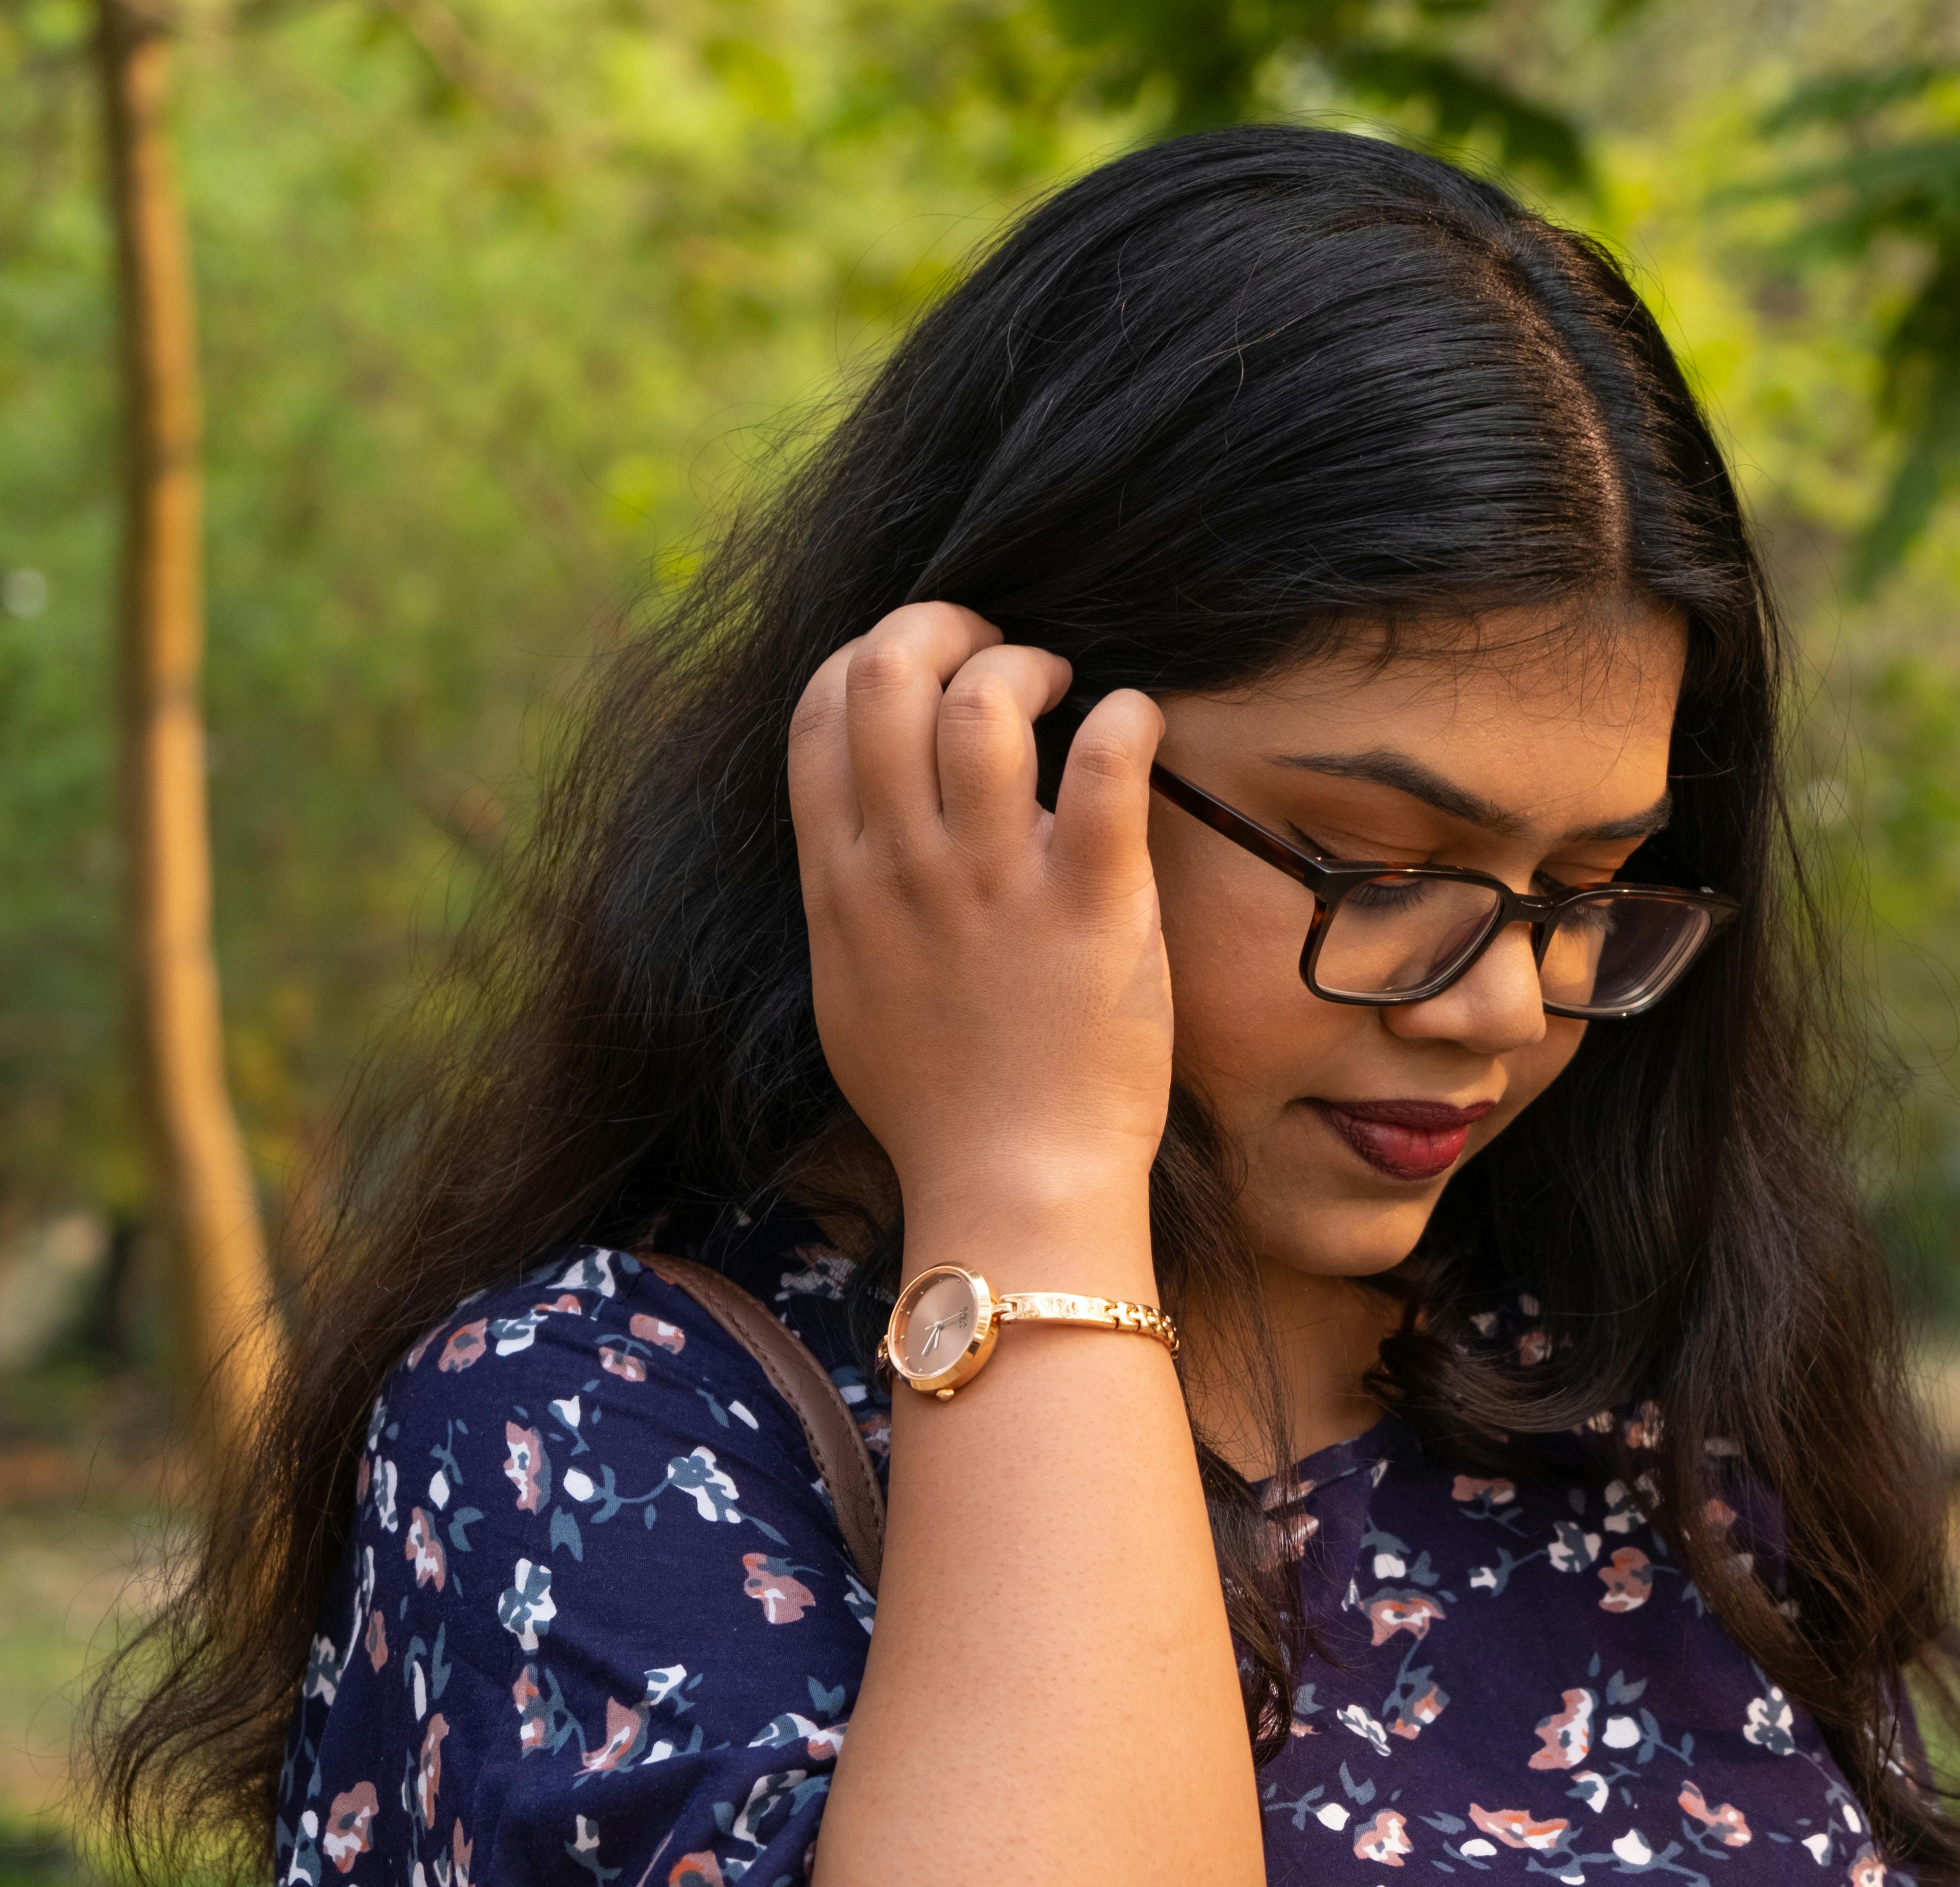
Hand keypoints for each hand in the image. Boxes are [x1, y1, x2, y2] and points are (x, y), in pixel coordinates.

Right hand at [789, 603, 1172, 1225]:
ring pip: (982, 704)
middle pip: (889, 674)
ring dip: (1027, 665)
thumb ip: (846, 897)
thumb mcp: (850, 988)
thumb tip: (860, 829)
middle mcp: (907, 867)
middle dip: (945, 628)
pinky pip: (1105, 764)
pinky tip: (1139, 722)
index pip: (821, 709)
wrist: (1011, 1185)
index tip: (924, 667)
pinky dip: (1127, 716)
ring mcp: (996, 883)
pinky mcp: (1093, 903)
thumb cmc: (938, 1102)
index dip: (869, 653)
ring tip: (1064, 687)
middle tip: (1002, 652)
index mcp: (841, 881)